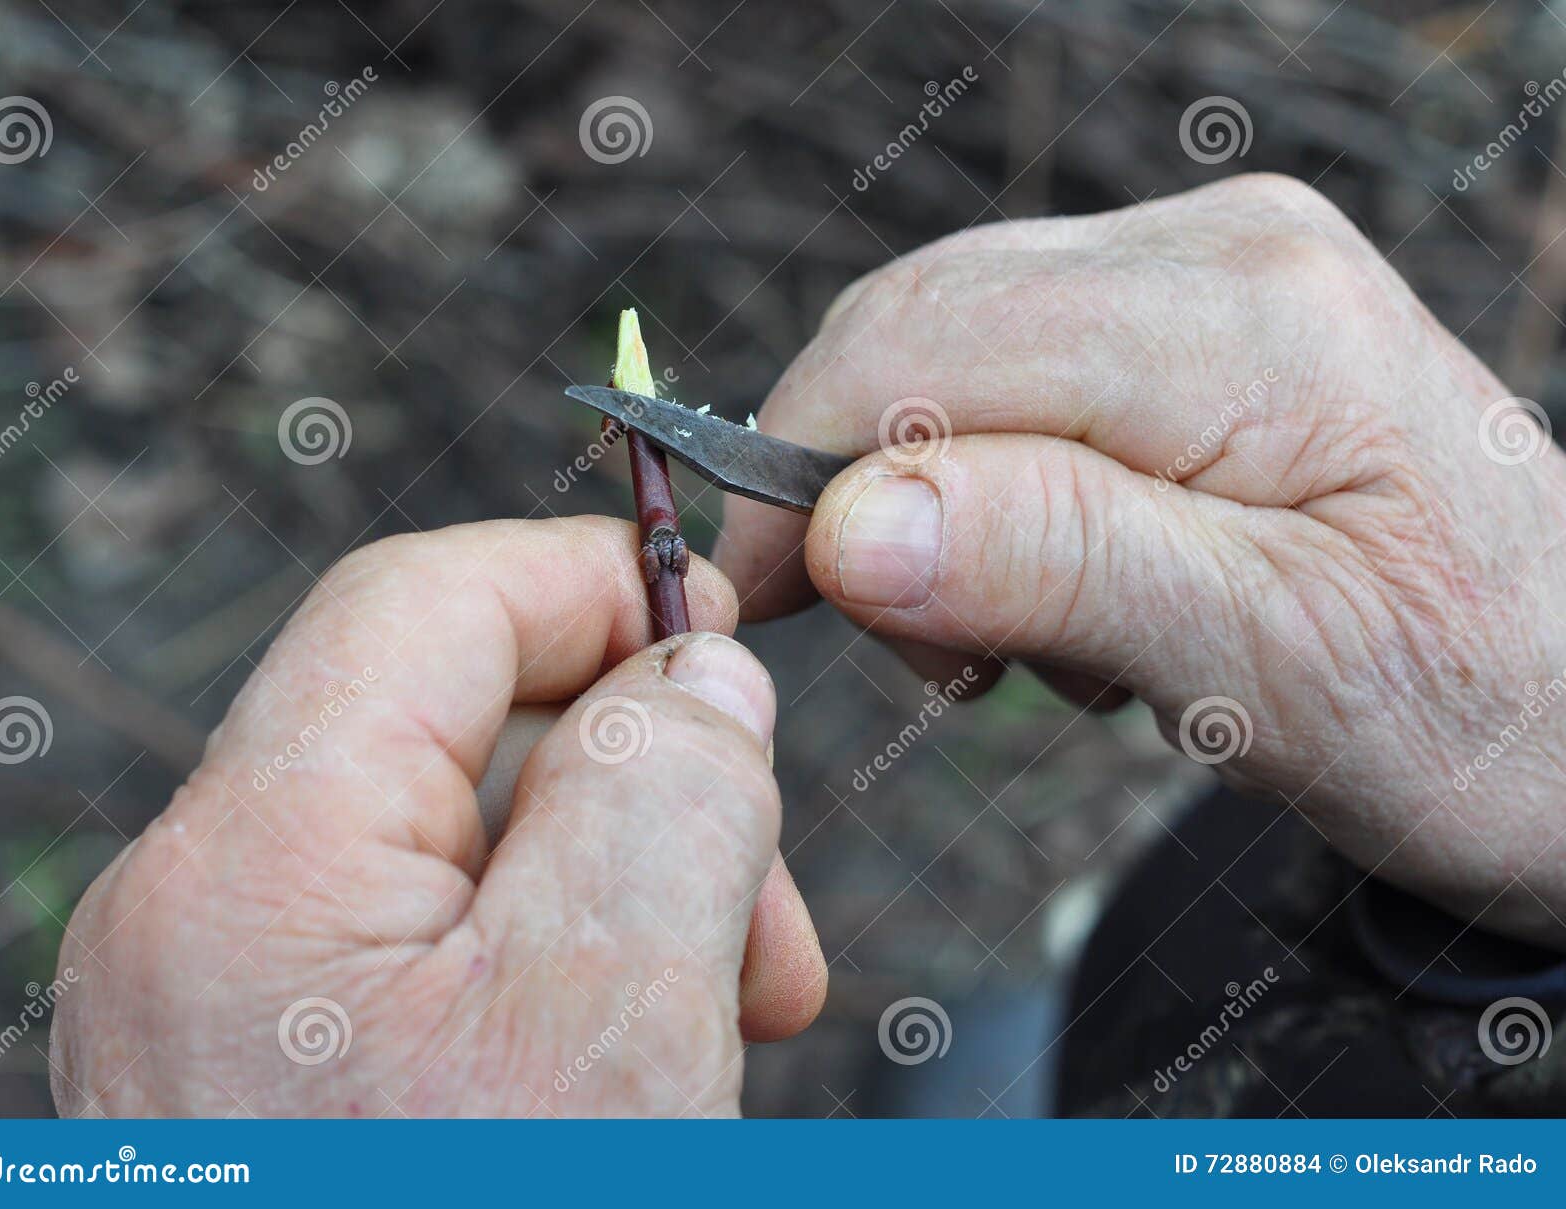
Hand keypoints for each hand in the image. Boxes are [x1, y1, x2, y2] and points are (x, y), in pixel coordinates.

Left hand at [51, 518, 825, 1116]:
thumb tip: (700, 677)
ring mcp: (238, 1002)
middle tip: (765, 919)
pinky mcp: (287, 1068)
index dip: (587, 584)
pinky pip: (448, 953)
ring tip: (723, 1020)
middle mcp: (212, 915)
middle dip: (643, 789)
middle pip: (464, 729)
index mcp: (255, 863)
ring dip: (627, 897)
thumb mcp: (609, 1021)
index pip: (426, 604)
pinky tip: (639, 1063)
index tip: (717, 624)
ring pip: (475, 845)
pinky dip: (568, 975)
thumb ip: (664, 798)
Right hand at [720, 173, 1565, 949]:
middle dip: (865, 493)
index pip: (928, 349)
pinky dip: (990, 492)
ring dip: (935, 506)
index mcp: (1249, 322)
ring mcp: (1209, 269)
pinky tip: (1075, 588)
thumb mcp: (1272, 673)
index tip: (753, 602)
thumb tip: (846, 525)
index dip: (801, 472)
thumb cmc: (1472, 709)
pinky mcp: (1194, 315)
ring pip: (948, 351)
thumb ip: (1062, 571)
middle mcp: (1222, 251)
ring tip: (1046, 649)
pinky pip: (1010, 373)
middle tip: (930, 659)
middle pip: (921, 327)